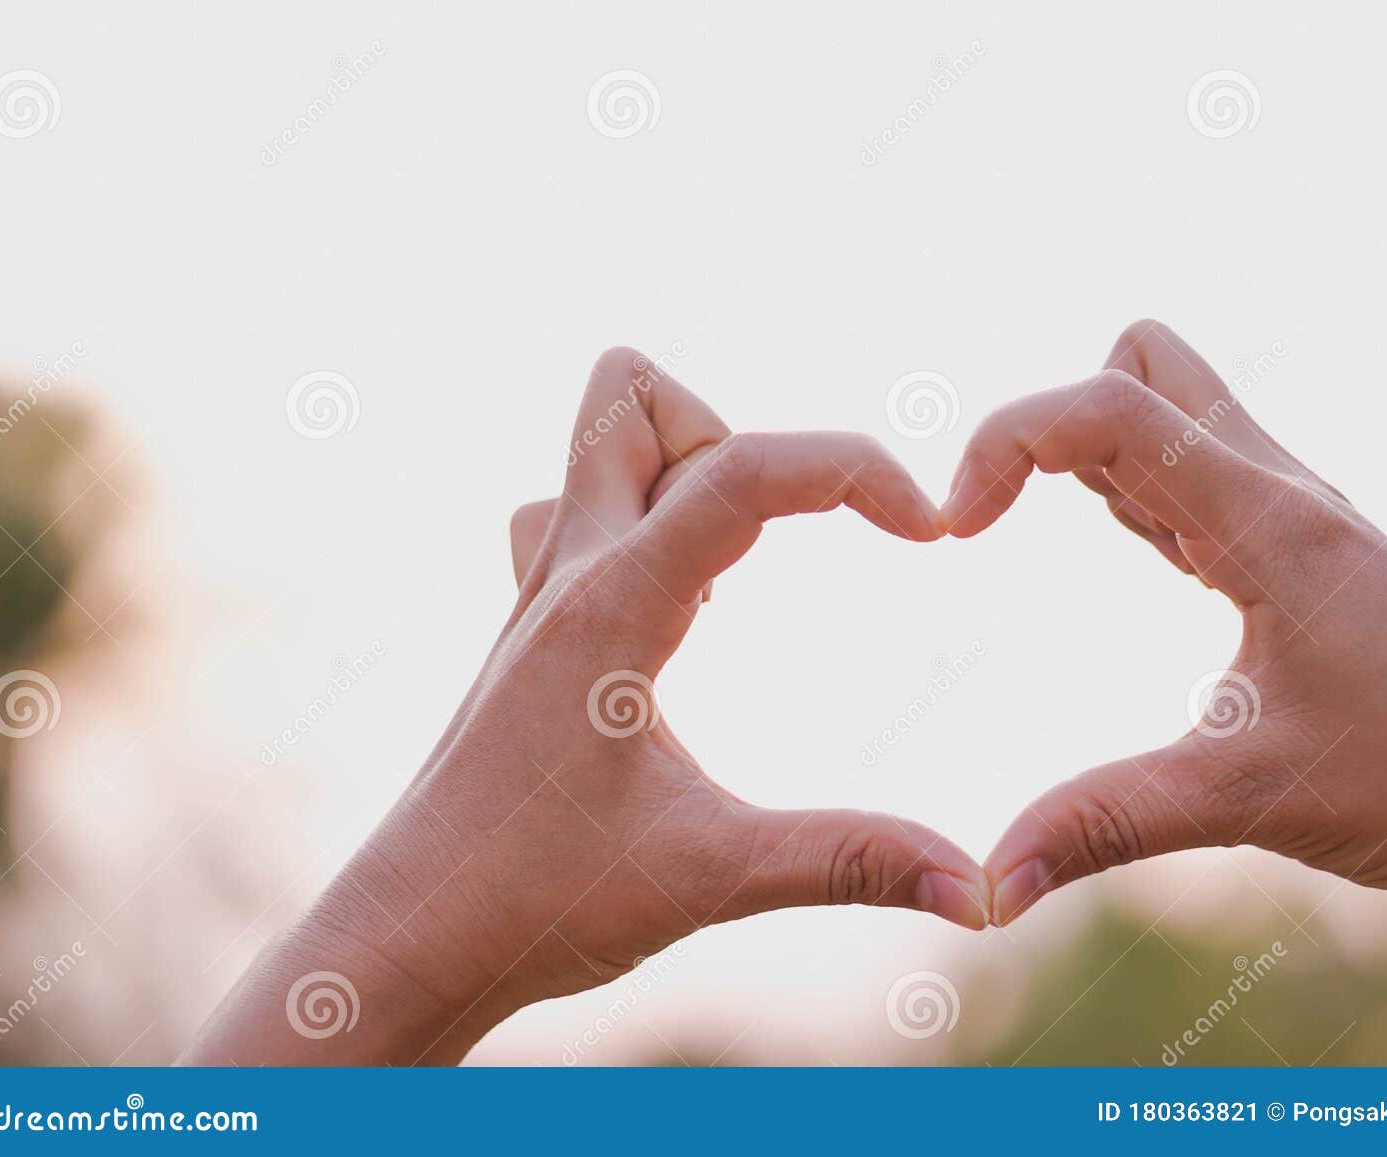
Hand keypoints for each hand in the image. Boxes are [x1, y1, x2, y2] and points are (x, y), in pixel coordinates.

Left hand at [185, 349, 988, 1064]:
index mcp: (610, 608)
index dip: (856, 470)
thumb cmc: (533, 906)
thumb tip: (979, 891)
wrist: (407, 941)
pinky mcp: (533, 630)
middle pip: (634, 396)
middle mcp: (565, 575)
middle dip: (740, 439)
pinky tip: (686, 610)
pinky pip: (582, 513)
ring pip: (596, 442)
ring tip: (738, 574)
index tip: (933, 530)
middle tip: (788, 549)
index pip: (742, 468)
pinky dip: (648, 521)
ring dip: (683, 467)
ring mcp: (539, 596)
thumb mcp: (710, 878)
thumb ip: (848, 863)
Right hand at [942, 321, 1386, 1050]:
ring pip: (1165, 414)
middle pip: (1138, 366)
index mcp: (1269, 521)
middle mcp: (1280, 493)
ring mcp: (1290, 518)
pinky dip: (1128, 494)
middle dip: (1046, 423)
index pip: (1109, 404)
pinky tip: (1117, 551)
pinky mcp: (1294, 556)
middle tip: (999, 519)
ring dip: (1083, 456)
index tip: (955, 533)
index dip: (1007, 440)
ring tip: (1020, 533)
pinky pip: (1189, 479)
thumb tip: (986, 886)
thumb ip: (1104, 825)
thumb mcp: (1247, 800)